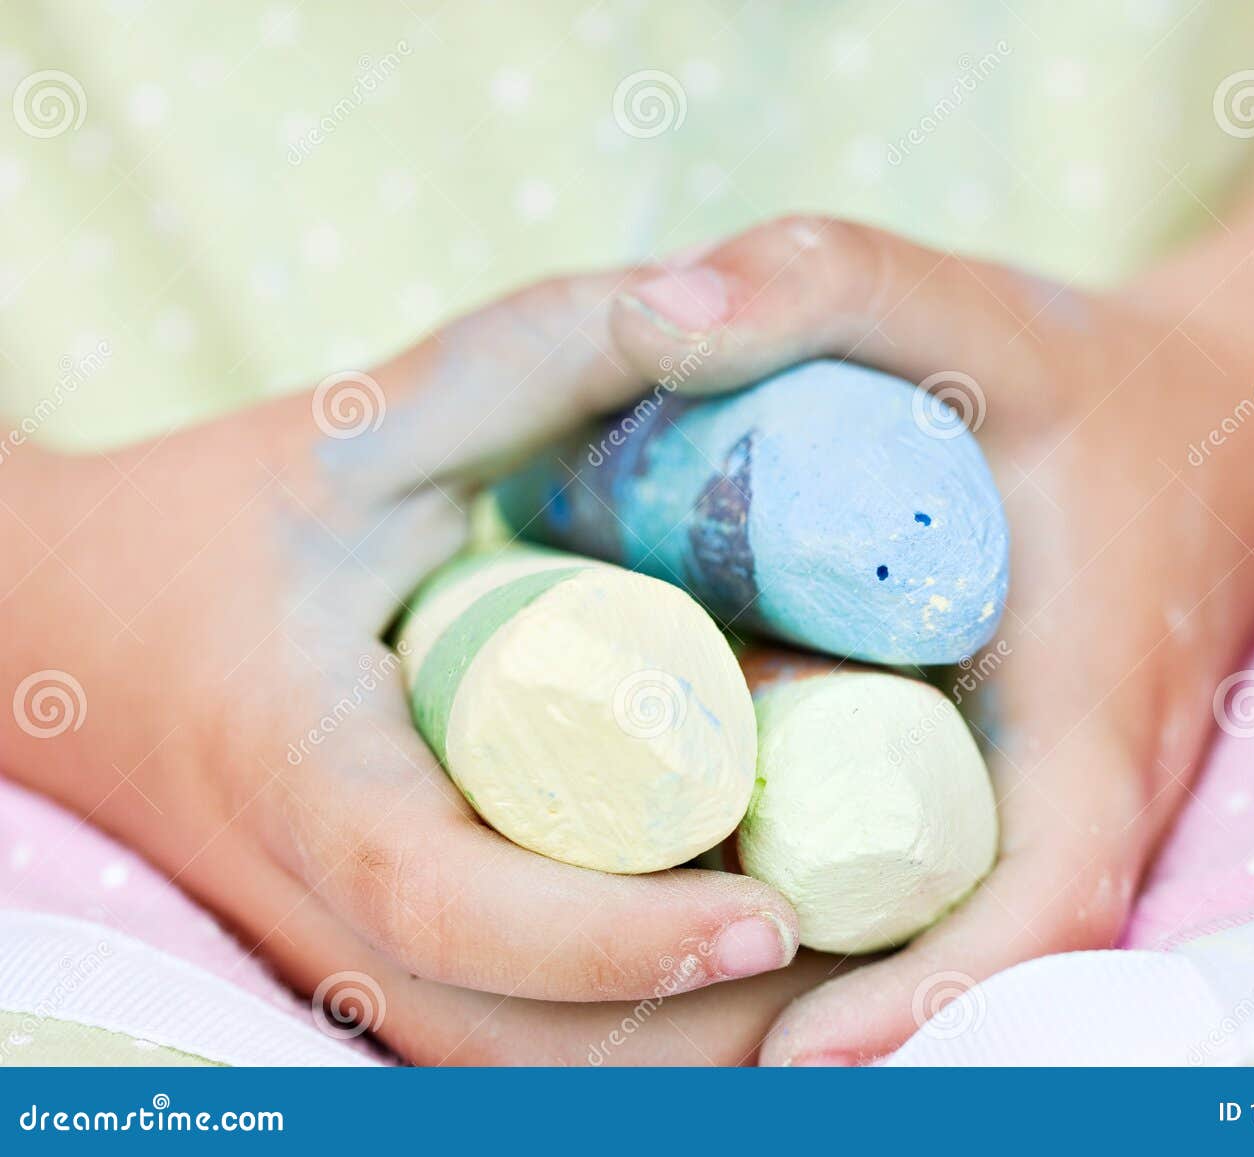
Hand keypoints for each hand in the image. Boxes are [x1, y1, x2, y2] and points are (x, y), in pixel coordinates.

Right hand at [0, 267, 827, 1063]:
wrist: (80, 634)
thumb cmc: (219, 524)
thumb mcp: (363, 420)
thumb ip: (531, 355)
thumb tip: (709, 308)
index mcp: (310, 779)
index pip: (453, 907)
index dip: (612, 935)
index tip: (774, 915)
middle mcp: (330, 911)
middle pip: (527, 1045)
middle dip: (707, 1022)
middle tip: (875, 921)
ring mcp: (358, 964)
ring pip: (538, 1074)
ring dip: (697, 1044)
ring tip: (849, 936)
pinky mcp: (390, 973)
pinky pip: (531, 1049)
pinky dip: (651, 1030)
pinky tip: (762, 940)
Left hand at [604, 216, 1253, 1063]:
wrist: (1216, 427)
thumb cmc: (1088, 381)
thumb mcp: (961, 298)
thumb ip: (825, 282)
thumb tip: (656, 318)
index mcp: (1091, 721)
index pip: (1043, 909)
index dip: (932, 1004)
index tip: (797, 1059)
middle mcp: (1078, 802)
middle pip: (976, 971)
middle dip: (843, 1030)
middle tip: (665, 1057)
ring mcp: (1049, 816)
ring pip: (947, 951)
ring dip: (827, 1000)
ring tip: (659, 1026)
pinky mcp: (1014, 803)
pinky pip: (930, 896)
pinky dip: (840, 935)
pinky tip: (705, 919)